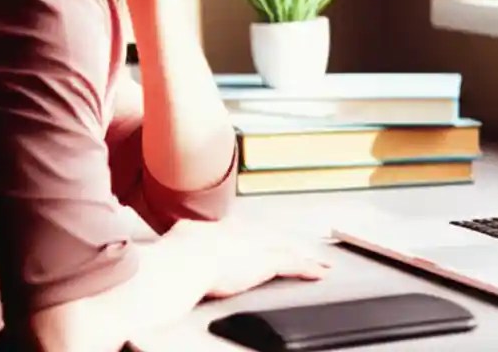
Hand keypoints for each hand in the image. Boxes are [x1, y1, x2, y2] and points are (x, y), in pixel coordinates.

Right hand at [170, 218, 330, 299]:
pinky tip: (319, 272)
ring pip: (287, 249)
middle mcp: (245, 232)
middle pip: (273, 237)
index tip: (266, 239)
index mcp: (225, 226)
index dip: (261, 235)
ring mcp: (258, 247)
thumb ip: (189, 232)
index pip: (249, 230)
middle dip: (287, 243)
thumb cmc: (179, 253)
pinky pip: (294, 265)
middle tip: (301, 247)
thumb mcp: (183, 235)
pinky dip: (308, 269)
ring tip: (318, 260)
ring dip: (304, 254)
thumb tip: (184, 230)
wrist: (185, 261)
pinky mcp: (266, 263)